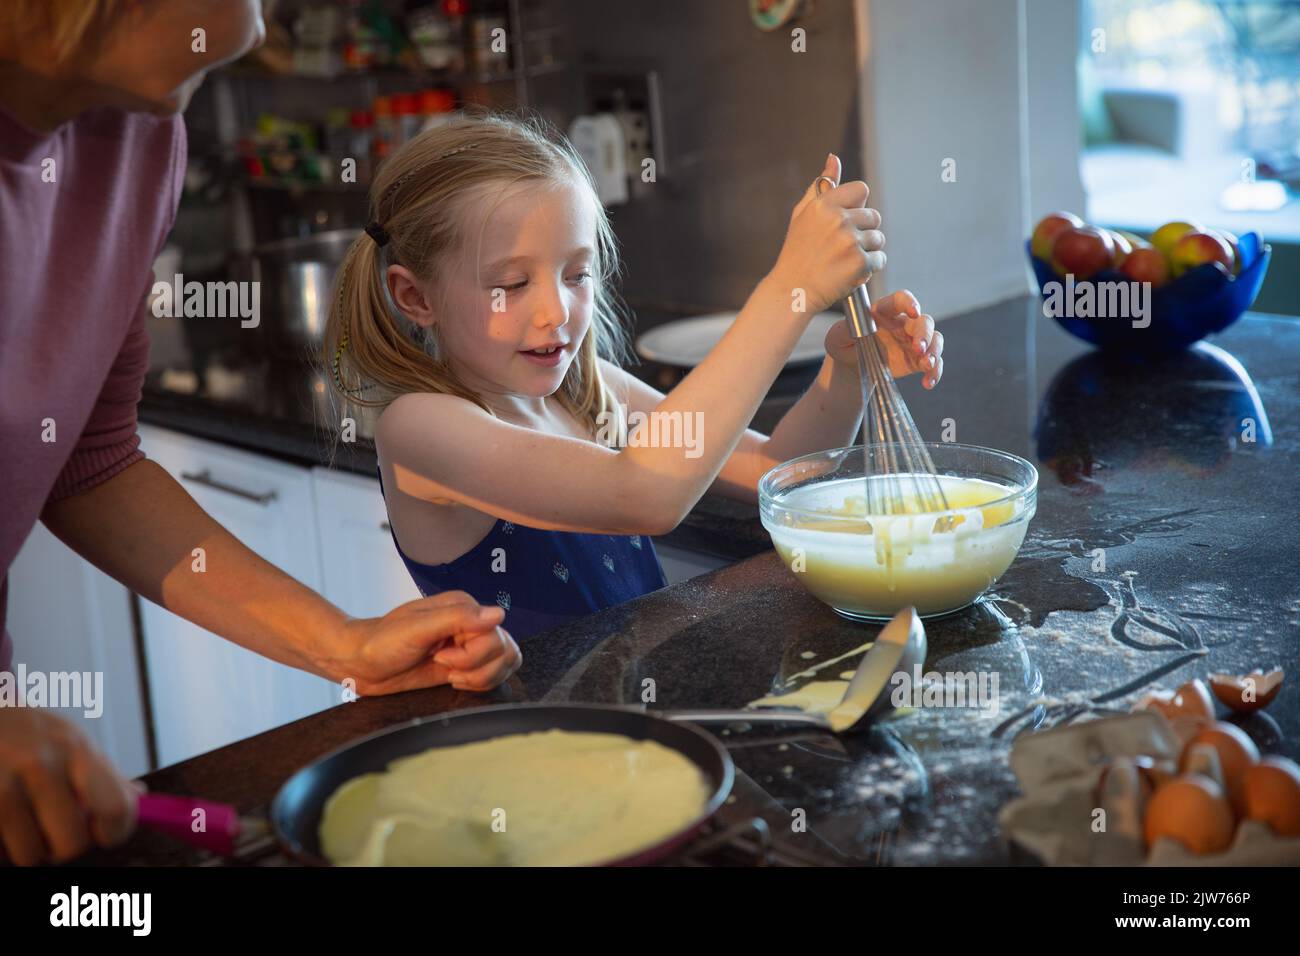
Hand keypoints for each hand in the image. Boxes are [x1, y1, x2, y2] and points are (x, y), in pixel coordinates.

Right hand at [0, 709, 137, 863]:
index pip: (115, 807)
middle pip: (72, 842)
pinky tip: (6, 822)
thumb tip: (139, 797)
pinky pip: (0, 851)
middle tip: (56, 831)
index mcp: (76, 749)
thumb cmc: (28, 733)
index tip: (105, 833)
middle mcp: (40, 765)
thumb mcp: (71, 741)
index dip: (116, 831)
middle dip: (66, 846)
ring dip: (31, 848)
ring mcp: (3, 785)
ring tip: (26, 825)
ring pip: (31, 854)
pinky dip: (4, 846)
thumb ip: (104, 773)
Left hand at [324, 591, 520, 694]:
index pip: (496, 636)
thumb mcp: (417, 627)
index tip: (441, 655)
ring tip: (450, 675)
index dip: (471, 655)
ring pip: (505, 665)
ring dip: (480, 678)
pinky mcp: (464, 665)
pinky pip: (492, 676)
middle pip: (505, 652)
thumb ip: (459, 618)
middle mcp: (471, 625)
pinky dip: (479, 684)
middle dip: (477, 668)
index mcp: (464, 608)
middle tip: (445, 665)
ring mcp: (469, 645)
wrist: (360, 662)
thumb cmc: (381, 642)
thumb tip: (498, 614)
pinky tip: (454, 680)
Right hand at [767, 153, 885, 315]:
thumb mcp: (802, 215)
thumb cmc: (797, 253)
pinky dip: (870, 269)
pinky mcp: (859, 263)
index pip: (862, 190)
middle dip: (864, 231)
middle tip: (843, 248)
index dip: (856, 207)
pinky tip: (851, 273)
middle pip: (874, 216)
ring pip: (878, 239)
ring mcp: (849, 241)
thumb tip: (833, 159)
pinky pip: (880, 259)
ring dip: (868, 251)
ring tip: (845, 261)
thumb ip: (820, 186)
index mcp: (823, 204)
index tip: (844, 223)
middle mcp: (837, 219)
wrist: (792, 291)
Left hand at [824, 289, 944, 388]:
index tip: (913, 312)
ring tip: (927, 365)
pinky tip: (927, 383)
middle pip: (923, 321)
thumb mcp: (837, 337)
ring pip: (934, 339)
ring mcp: (913, 340)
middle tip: (918, 349)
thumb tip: (854, 328)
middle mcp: (903, 323)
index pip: (900, 299)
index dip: (909, 303)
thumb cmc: (844, 345)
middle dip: (924, 334)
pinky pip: (934, 362)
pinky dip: (935, 372)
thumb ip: (845, 330)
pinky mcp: (917, 359)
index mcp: (884, 312)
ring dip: (934, 351)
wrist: (851, 368)